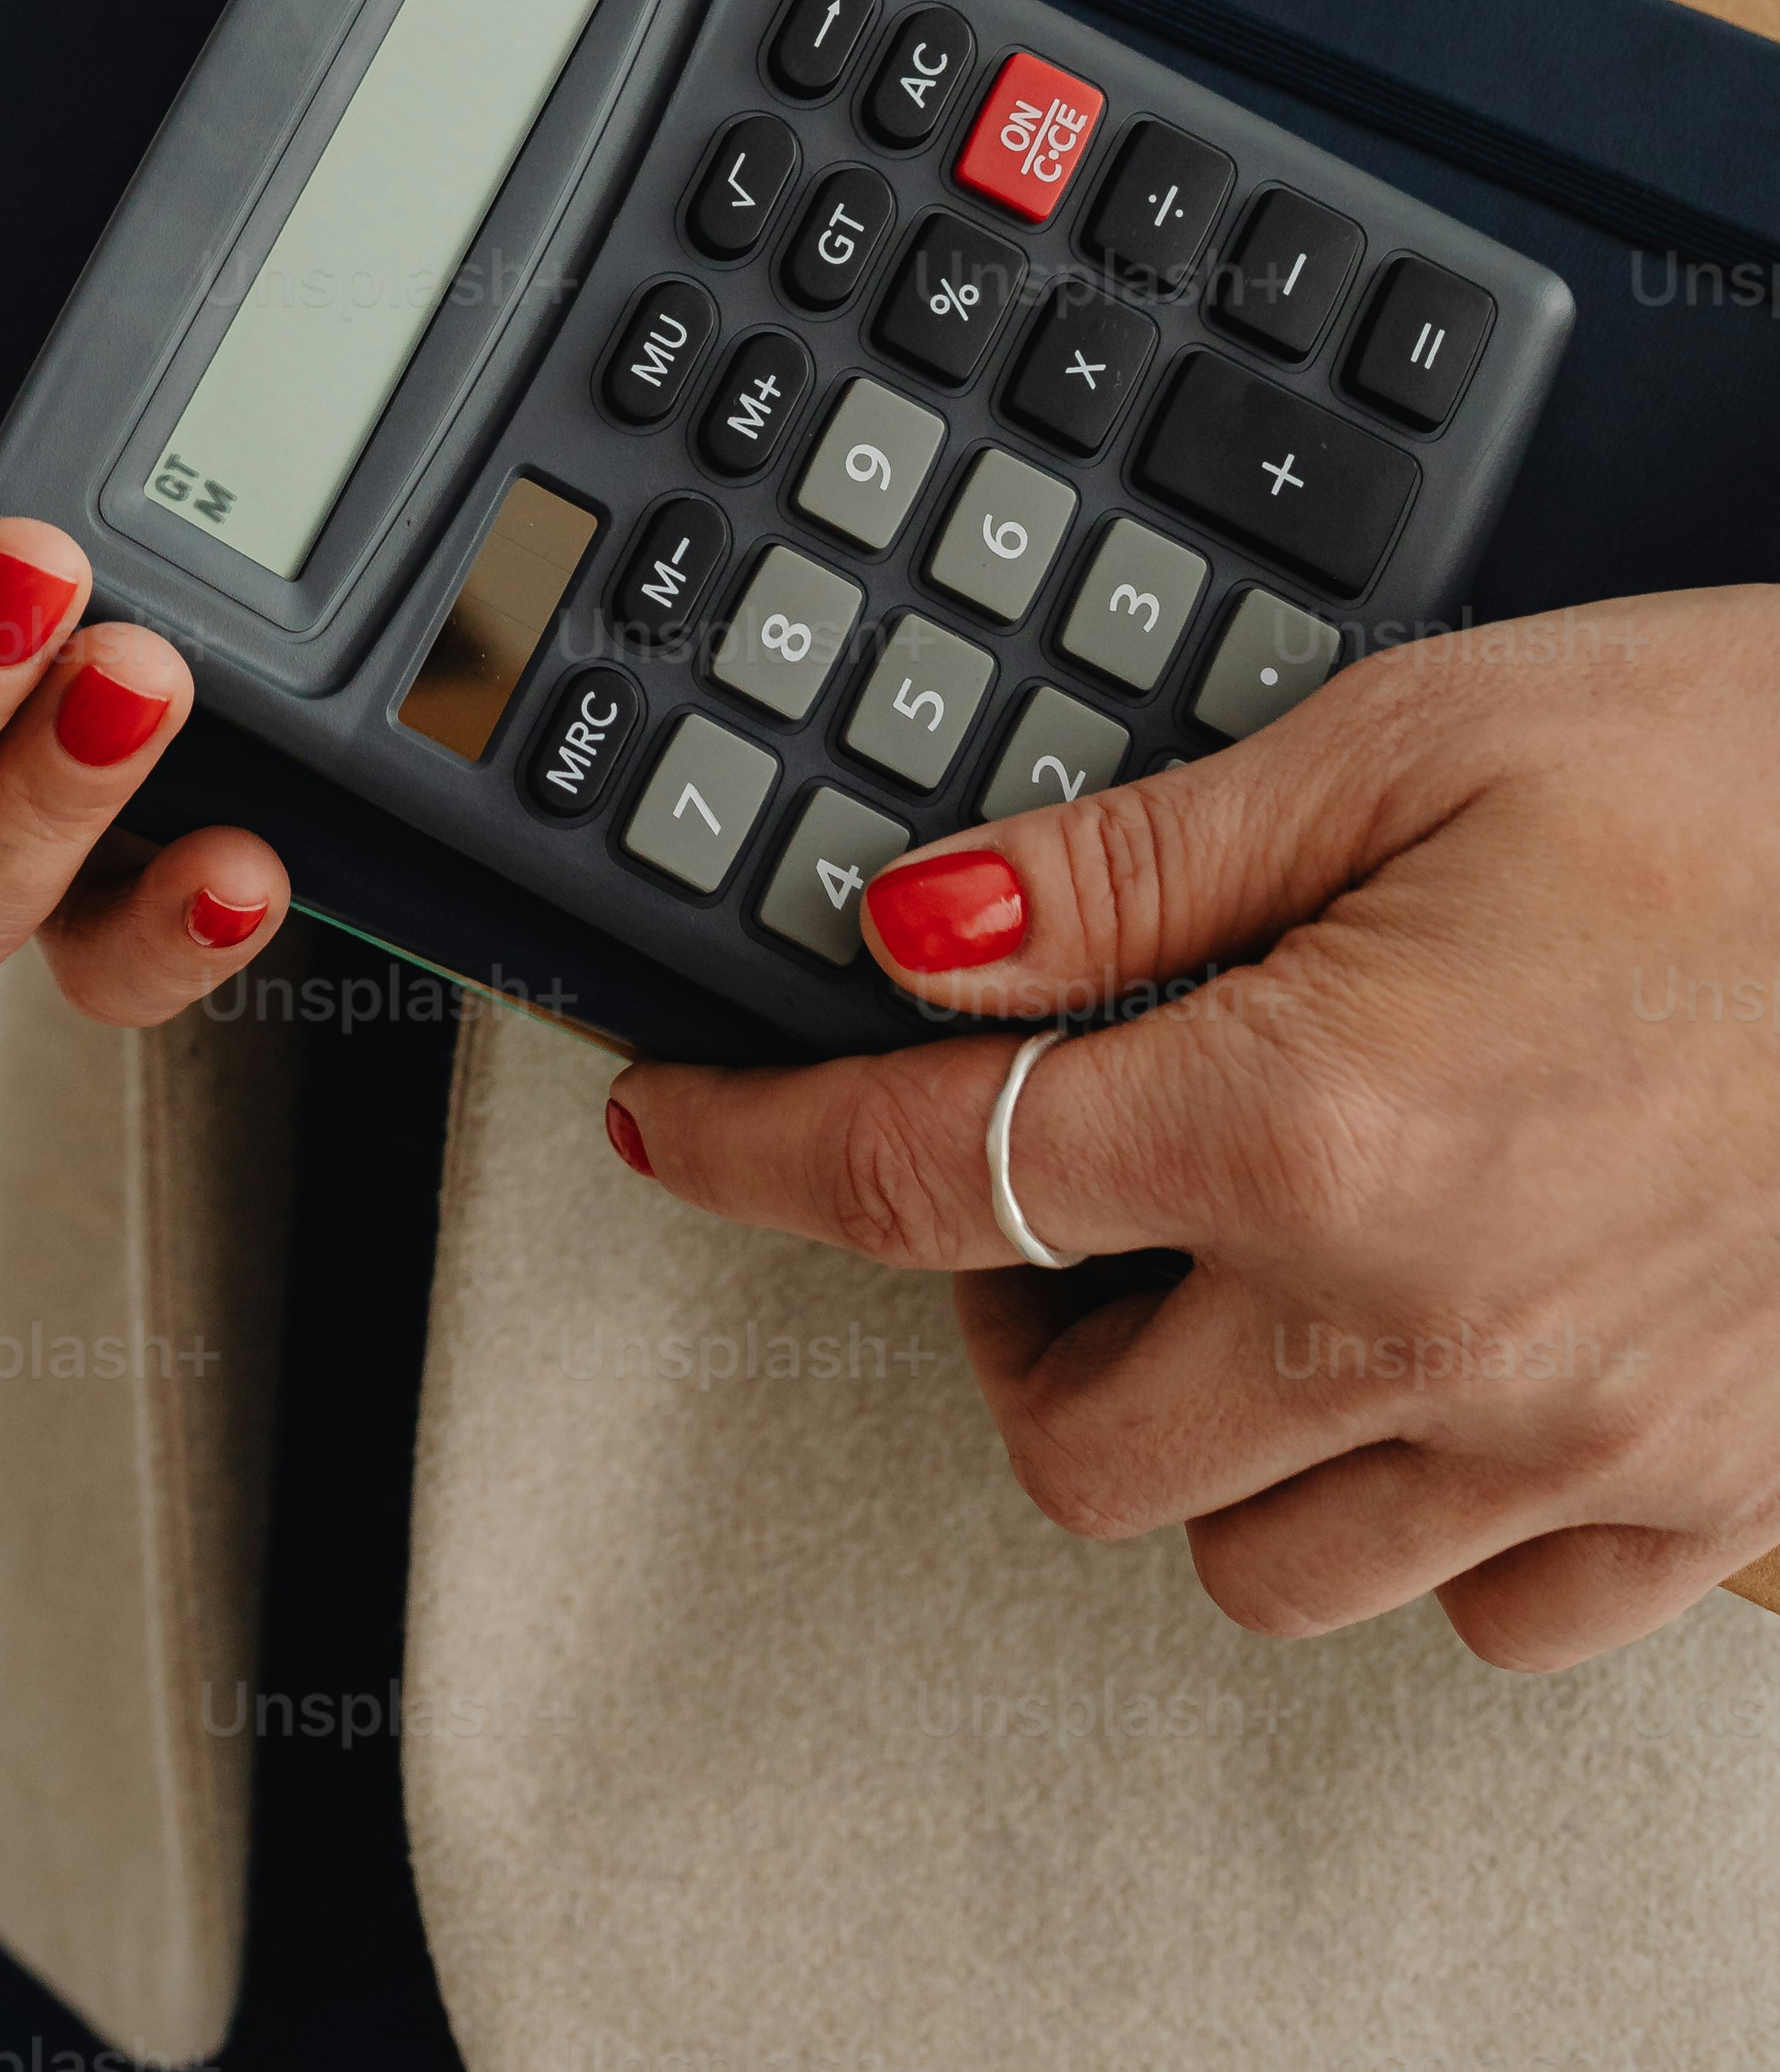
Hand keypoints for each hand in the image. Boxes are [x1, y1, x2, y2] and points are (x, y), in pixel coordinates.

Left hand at [603, 590, 1779, 1667]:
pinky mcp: (1715, 1499)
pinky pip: (1483, 1613)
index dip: (762, 1152)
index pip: (939, 1176)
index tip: (679, 1131)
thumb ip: (1139, 862)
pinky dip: (1412, 1515)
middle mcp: (1435, 1325)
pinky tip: (1432, 1358)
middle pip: (1074, 1436)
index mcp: (1323, 1117)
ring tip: (1239, 1267)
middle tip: (1046, 1169)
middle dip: (1005, 1314)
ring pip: (1260, 1561)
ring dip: (1198, 1429)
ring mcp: (1584, 1444)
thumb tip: (915, 929)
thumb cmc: (1765, 779)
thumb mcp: (1416, 738)